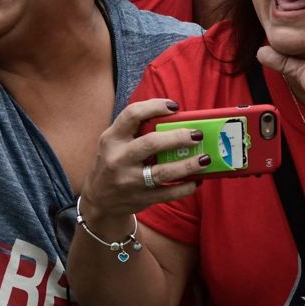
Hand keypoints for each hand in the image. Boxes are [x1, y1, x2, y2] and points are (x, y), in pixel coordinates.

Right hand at [79, 98, 208, 226]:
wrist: (99, 199)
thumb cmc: (113, 162)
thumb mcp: (114, 143)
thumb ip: (136, 131)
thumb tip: (176, 119)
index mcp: (112, 139)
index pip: (132, 115)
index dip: (155, 107)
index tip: (174, 106)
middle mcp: (118, 159)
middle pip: (151, 144)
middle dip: (177, 138)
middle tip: (197, 134)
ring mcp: (129, 182)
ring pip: (163, 172)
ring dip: (187, 165)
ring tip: (205, 159)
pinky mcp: (140, 199)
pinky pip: (168, 193)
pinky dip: (185, 187)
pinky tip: (197, 180)